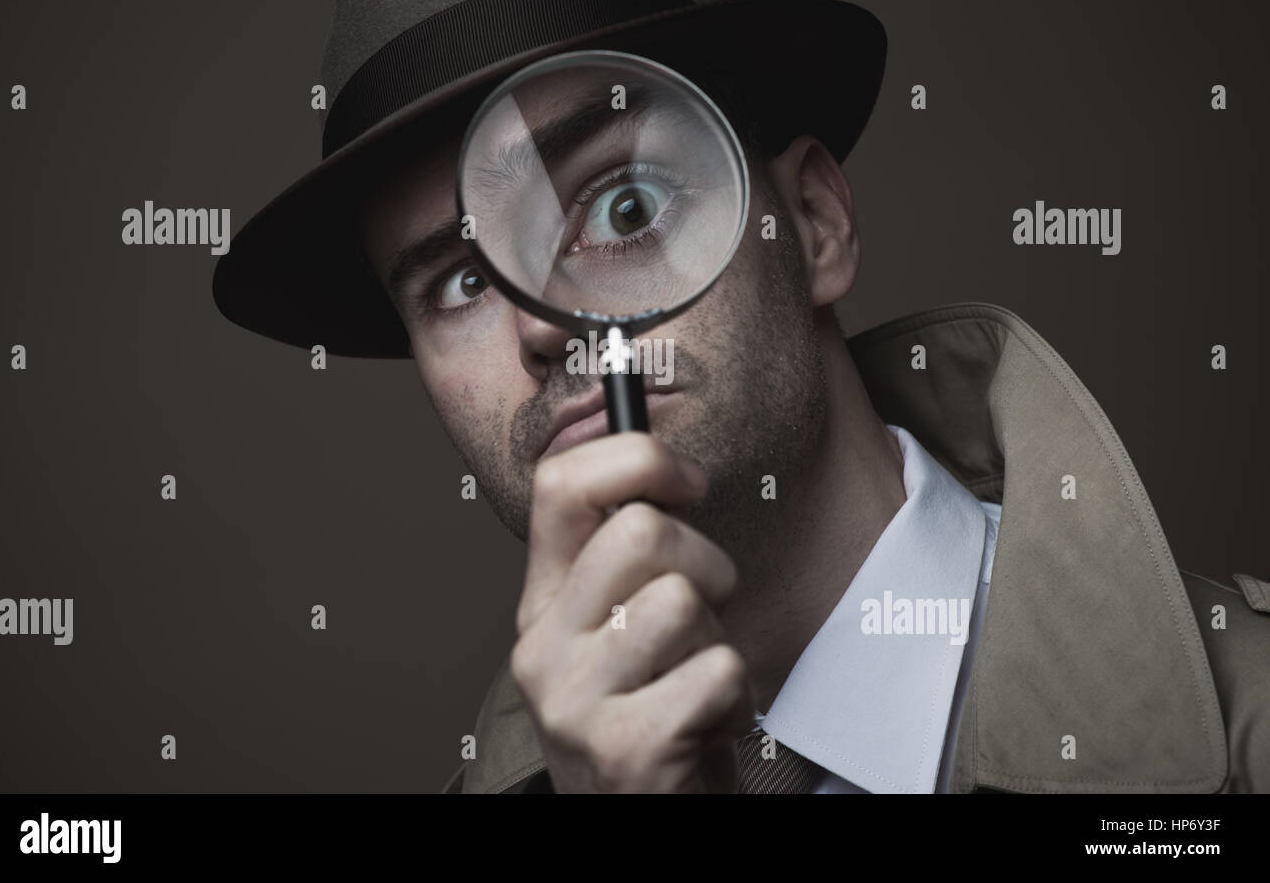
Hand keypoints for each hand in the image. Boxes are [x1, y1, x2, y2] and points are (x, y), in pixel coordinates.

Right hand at [510, 432, 753, 791]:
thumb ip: (628, 558)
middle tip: (706, 611)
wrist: (647, 820)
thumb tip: (666, 466)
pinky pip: (717, 670)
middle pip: (642, 532)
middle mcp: (542, 646)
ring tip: (698, 678)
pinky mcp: (625, 749)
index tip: (688, 482)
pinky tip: (708, 723)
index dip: (636, 458)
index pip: (560, 484)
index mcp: (541, 603)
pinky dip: (736, 697)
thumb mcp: (621, 626)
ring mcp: (575, 702)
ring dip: (719, 639)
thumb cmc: (654, 711)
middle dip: (705, 562)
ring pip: (684, 601)